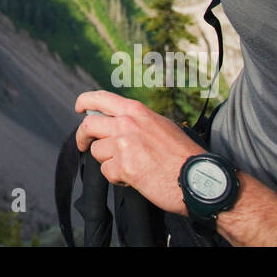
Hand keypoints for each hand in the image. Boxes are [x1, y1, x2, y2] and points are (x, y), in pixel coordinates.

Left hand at [74, 89, 205, 215]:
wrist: (198, 177)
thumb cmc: (182, 154)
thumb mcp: (161, 125)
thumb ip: (137, 122)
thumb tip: (117, 122)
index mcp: (136, 111)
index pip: (100, 99)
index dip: (85, 102)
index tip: (79, 108)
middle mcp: (126, 124)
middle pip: (88, 126)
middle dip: (82, 137)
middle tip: (83, 145)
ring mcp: (124, 144)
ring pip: (97, 152)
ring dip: (109, 161)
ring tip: (129, 166)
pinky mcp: (124, 166)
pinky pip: (107, 172)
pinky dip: (117, 178)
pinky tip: (134, 178)